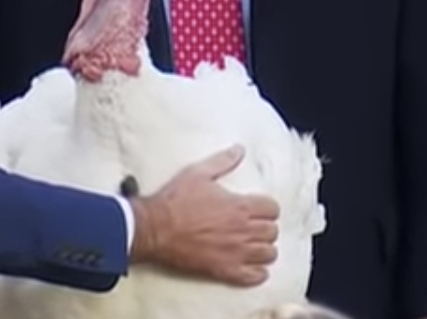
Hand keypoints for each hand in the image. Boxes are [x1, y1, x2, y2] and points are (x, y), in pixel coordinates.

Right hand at [128, 144, 279, 285]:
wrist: (155, 229)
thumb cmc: (175, 201)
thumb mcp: (198, 173)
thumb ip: (223, 161)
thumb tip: (240, 150)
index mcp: (239, 206)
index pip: (272, 209)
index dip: (267, 208)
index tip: (260, 209)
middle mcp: (242, 230)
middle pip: (272, 231)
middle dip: (267, 227)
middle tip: (256, 226)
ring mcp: (235, 252)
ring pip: (268, 254)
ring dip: (265, 249)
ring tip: (256, 245)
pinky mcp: (224, 270)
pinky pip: (253, 277)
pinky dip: (258, 273)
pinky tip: (255, 268)